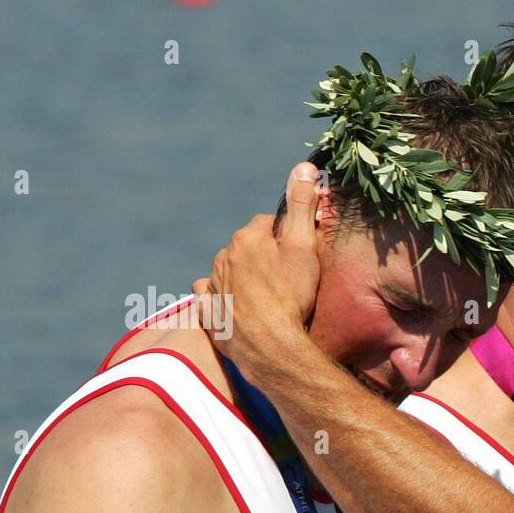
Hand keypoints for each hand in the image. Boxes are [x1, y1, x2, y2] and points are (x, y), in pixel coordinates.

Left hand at [196, 162, 324, 375]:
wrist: (270, 345)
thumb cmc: (292, 296)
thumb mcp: (305, 247)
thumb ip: (302, 205)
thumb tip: (304, 167)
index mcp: (247, 237)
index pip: (268, 223)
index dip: (287, 237)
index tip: (300, 255)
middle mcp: (224, 255)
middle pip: (249, 247)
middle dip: (265, 256)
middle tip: (288, 279)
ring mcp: (214, 284)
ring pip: (230, 270)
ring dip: (245, 276)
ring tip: (267, 297)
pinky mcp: (208, 310)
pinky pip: (210, 294)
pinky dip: (221, 296)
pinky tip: (238, 306)